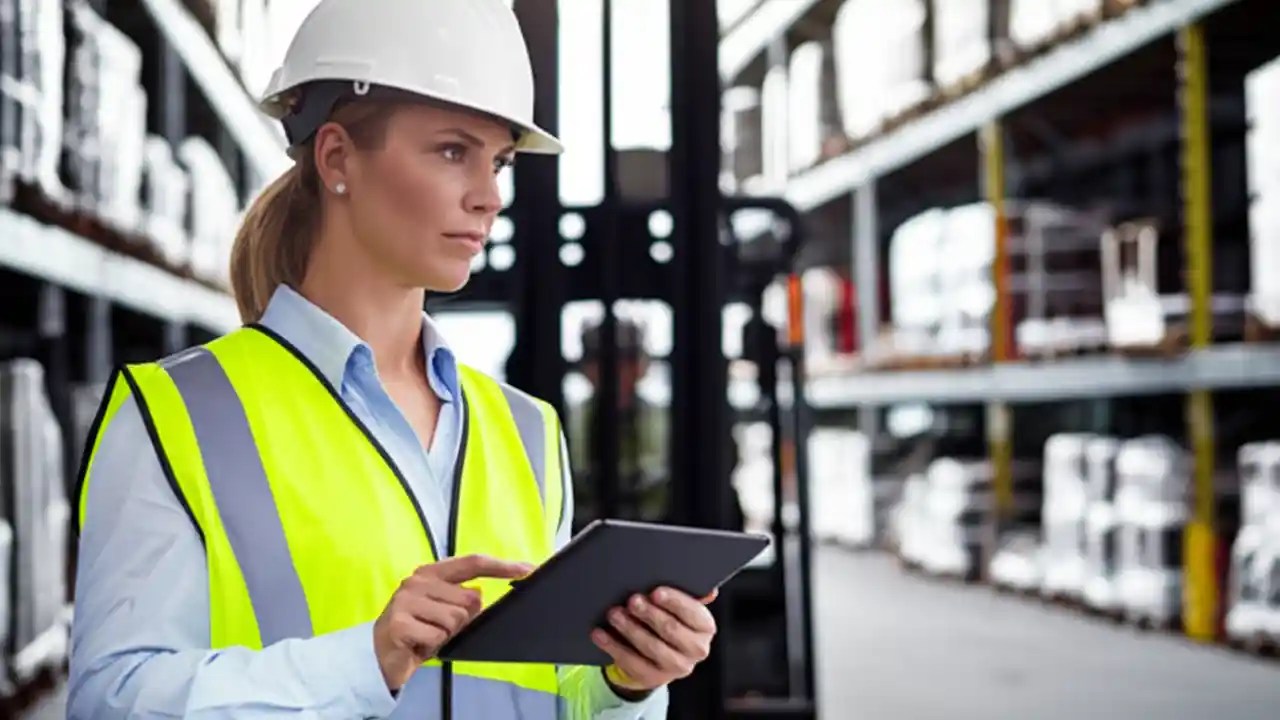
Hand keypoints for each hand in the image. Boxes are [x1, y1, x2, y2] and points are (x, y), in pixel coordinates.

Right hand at [374, 554, 532, 690]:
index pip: (473, 563)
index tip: (528, 570)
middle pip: (470, 599)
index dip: (502, 566)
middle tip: (439, 628)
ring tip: (427, 635)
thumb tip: (480, 595)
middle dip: (462, 620)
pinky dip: (433, 646)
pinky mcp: (400, 622)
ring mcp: (407, 599)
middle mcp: (418, 580)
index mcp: (431, 573)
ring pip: (456, 619)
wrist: (379, 656)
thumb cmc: (416, 632)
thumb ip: (462, 600)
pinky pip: (439, 636)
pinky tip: (418, 644)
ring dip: (446, 634)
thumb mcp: (443, 612)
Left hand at [592, 587, 718, 693]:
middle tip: (632, 600)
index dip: (674, 601)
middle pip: (670, 629)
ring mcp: (675, 667)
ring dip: (630, 629)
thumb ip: (689, 595)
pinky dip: (613, 646)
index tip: (656, 592)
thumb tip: (708, 590)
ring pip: (651, 647)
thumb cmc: (673, 622)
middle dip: (649, 613)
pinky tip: (600, 634)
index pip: (693, 612)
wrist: (663, 657)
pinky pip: (631, 662)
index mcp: (705, 627)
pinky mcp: (653, 678)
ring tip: (614, 614)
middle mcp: (696, 649)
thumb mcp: (682, 607)